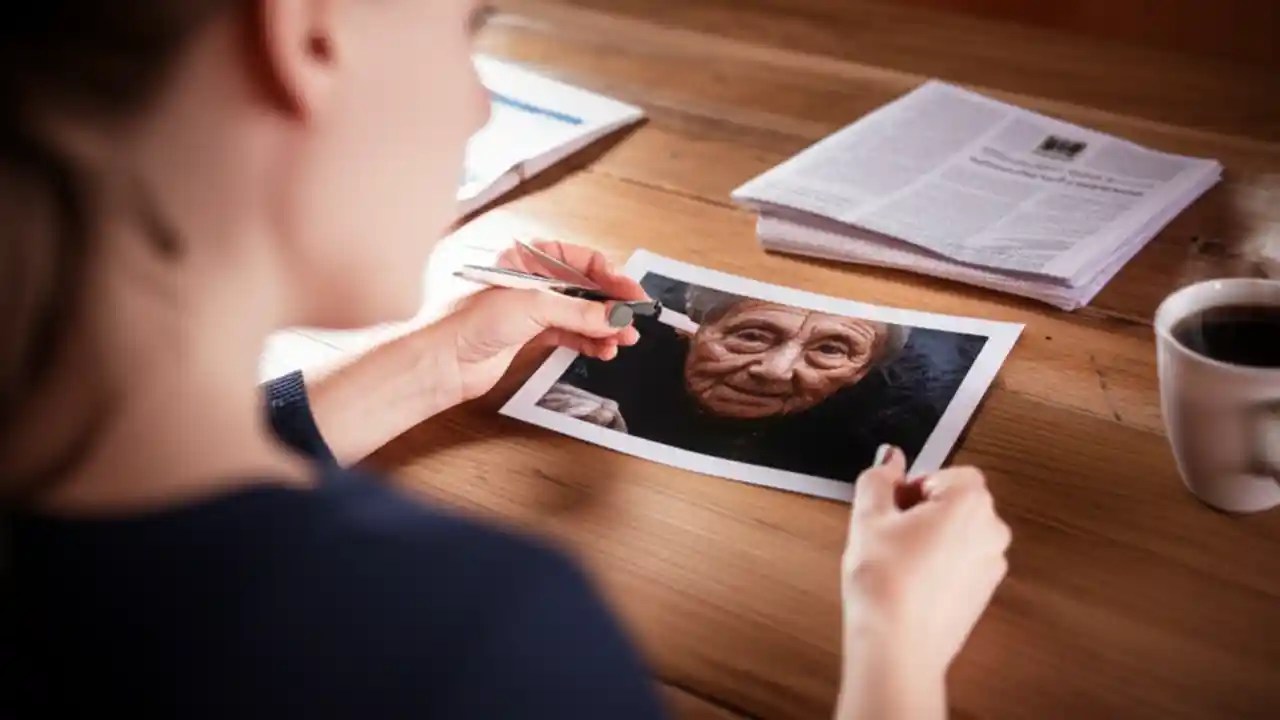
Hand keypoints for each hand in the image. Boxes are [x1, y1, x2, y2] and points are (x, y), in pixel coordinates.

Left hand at [305, 240, 645, 463]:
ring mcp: (530, 308)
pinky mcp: (529, 335)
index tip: (632, 293)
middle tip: (635, 318)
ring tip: (624, 339)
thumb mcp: (531, 306)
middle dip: (611, 304)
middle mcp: (530, 278)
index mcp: (526, 255)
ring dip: (603, 326)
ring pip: (579, 313)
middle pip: (584, 287)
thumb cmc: (466, 321)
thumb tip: (614, 315)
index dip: (611, 275)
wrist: (439, 361)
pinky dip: (589, 341)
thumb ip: (578, 311)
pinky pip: (569, 334)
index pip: (581, 259)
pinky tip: (604, 349)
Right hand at [837, 446, 1010, 719]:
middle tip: (887, 533)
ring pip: (958, 533)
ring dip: (930, 537)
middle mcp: (992, 529)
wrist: (897, 647)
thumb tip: (889, 457)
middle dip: (921, 510)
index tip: (890, 508)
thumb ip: (878, 478)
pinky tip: (910, 582)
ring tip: (896, 561)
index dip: (912, 487)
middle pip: (955, 502)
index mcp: (970, 501)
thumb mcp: (868, 517)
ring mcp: (992, 563)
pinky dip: (940, 564)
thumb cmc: (884, 582)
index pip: (943, 474)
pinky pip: (962, 562)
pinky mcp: (985, 592)